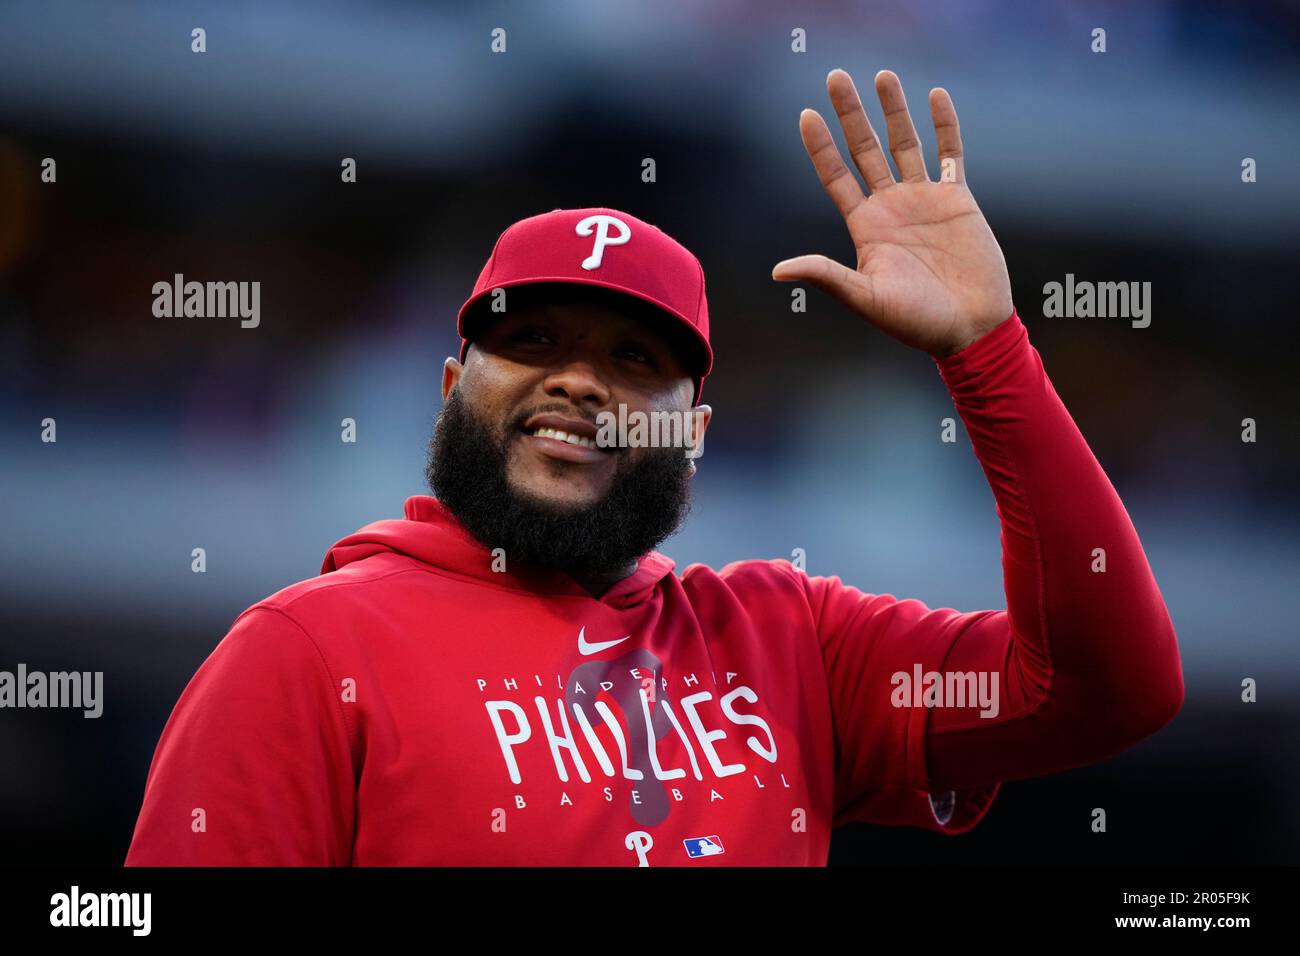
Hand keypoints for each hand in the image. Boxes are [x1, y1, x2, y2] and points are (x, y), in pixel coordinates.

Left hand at [773, 69, 1013, 357]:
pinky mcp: (957, 199)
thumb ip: (827, 276)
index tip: (806, 114)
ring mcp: (924, 200)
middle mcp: (890, 207)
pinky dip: (944, 125)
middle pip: (865, 150)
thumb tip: (778, 271)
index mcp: (865, 228)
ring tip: (881, 75)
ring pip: (905, 144)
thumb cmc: (917, 322)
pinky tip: (934, 95)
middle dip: (851, 114)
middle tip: (836, 77)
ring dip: (893, 110)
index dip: (820, 147)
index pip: (836, 176)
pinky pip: (950, 153)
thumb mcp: (866, 299)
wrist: (970, 329)